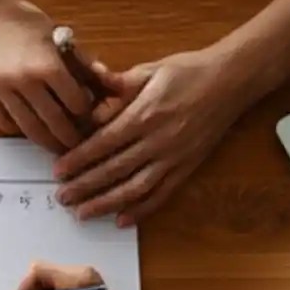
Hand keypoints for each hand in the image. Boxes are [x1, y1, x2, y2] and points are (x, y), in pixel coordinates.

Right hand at [0, 0, 90, 151]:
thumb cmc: (23, 20)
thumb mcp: (58, 35)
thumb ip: (83, 62)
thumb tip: (109, 83)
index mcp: (48, 65)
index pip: (75, 103)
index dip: (86, 114)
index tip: (91, 119)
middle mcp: (24, 80)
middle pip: (54, 122)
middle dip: (70, 138)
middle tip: (79, 146)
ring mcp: (1, 89)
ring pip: (29, 128)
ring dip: (46, 142)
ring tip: (57, 148)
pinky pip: (4, 123)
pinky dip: (19, 130)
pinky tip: (30, 130)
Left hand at [55, 45, 249, 226]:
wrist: (230, 81)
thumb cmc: (187, 71)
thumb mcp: (149, 69)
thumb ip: (118, 86)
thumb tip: (90, 101)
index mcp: (145, 114)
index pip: (104, 142)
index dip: (80, 159)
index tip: (58, 171)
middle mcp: (159, 140)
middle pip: (115, 169)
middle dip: (85, 186)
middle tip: (62, 197)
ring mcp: (175, 157)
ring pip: (136, 188)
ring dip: (107, 203)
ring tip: (84, 213)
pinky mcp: (187, 167)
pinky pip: (162, 194)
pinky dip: (142, 210)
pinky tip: (122, 220)